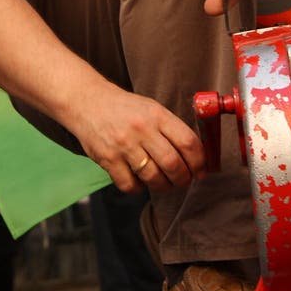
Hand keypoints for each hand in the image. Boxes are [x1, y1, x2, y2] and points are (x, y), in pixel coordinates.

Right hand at [73, 80, 205, 192]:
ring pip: (154, 178)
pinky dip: (139, 188)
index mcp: (157, 115)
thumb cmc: (124, 108)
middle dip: (183, 178)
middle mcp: (142, 129)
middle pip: (173, 164)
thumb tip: (195, 156)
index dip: (200, 162)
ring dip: (163, 186)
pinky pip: (130, 185)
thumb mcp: (152, 108)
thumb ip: (171, 129)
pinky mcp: (108, 159)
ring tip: (163, 182)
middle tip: (183, 180)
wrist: (88, 102)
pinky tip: (139, 180)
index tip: (201, 171)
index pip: (188, 142)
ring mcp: (124, 145)